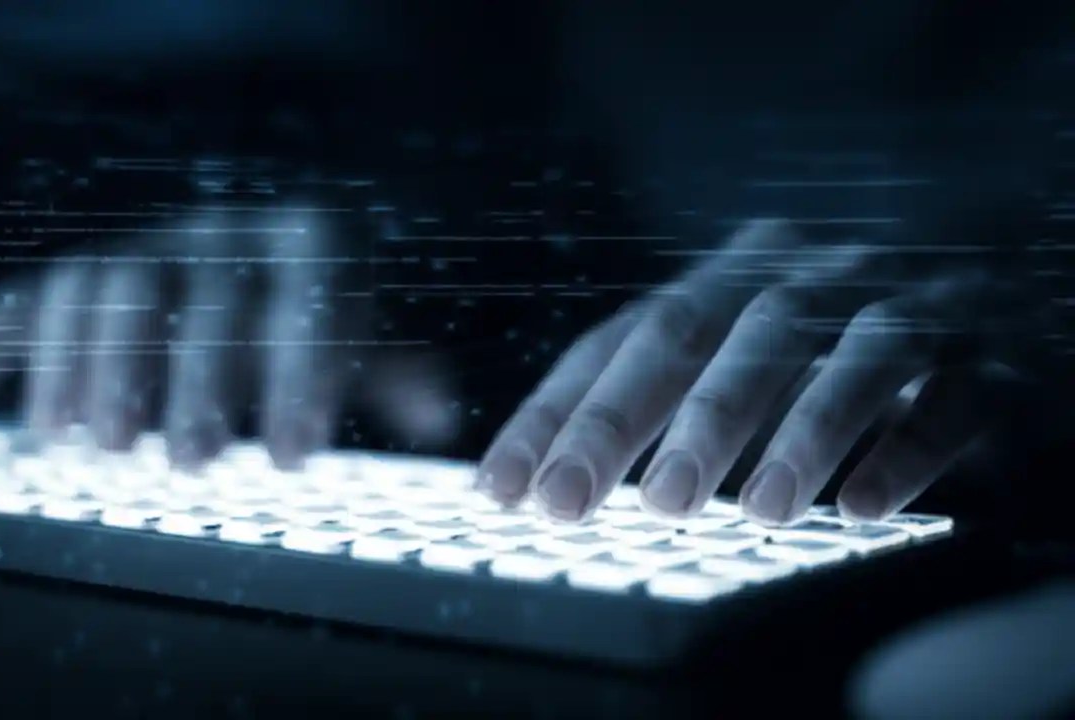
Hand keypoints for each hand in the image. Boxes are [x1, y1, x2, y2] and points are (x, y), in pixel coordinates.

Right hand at [0, 206, 456, 468]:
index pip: (311, 292)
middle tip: (190, 465)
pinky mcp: (80, 270)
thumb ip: (398, 375)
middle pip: (199, 298)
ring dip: (89, 366)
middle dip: (192, 383)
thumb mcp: (372, 336)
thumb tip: (437, 416)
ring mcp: (145, 246)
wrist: (255, 246)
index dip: (301, 369)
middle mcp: (223, 233)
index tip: (292, 454)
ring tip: (87, 445)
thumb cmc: (320, 317)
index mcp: (309, 241)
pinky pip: (21, 296)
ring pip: (104, 289)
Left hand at [476, 219, 1055, 524]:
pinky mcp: (978, 347)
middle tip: (583, 501)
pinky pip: (946, 392)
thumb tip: (540, 474)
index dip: (558, 413)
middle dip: (639, 421)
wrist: (978, 268)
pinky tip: (863, 506)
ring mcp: (893, 300)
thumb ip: (654, 396)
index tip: (504, 488)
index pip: (622, 338)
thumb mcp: (732, 350)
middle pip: (707, 333)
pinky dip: (903, 447)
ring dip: (789, 433)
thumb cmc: (824, 335)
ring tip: (751, 513)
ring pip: (838, 351)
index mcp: (728, 276)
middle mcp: (801, 275)